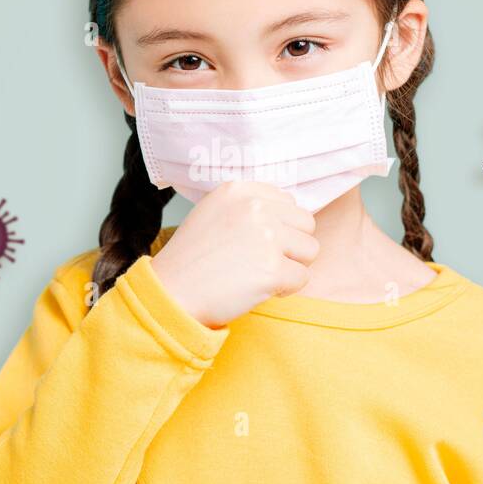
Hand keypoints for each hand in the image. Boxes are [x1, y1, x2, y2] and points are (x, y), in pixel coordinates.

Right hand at [149, 181, 318, 328]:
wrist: (171, 293)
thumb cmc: (193, 259)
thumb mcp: (214, 213)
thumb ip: (250, 206)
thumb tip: (289, 213)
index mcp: (240, 190)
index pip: (289, 201)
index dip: (280, 226)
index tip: (258, 243)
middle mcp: (255, 207)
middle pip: (306, 224)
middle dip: (291, 246)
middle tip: (262, 262)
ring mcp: (265, 237)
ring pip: (310, 250)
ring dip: (292, 267)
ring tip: (261, 274)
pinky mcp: (272, 269)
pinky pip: (303, 278)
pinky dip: (286, 289)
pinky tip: (260, 289)